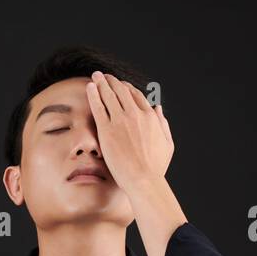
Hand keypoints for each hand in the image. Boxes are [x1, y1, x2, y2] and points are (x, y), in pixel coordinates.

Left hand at [85, 69, 173, 195]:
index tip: (120, 85)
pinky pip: (98, 107)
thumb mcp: (167, 143)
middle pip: (122, 91)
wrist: (143, 179)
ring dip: (102, 83)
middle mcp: (136, 114)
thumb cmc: (155, 167)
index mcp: (150, 116)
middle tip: (104, 76)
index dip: (126, 88)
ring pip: (109, 95)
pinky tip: (89, 87)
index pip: (137, 96)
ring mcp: (121, 121)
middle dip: (112, 81)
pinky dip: (94, 94)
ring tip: (96, 76)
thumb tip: (158, 108)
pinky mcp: (107, 130)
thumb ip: (163, 124)